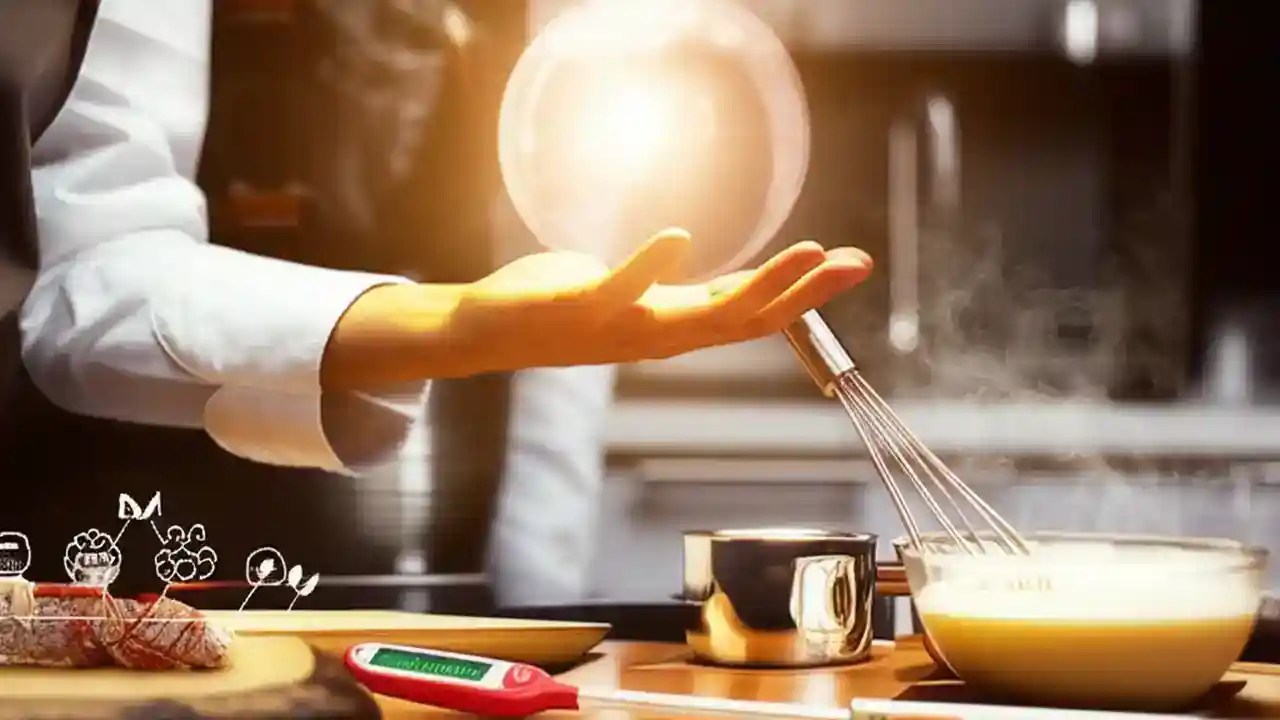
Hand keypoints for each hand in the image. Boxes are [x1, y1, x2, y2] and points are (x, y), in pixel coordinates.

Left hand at [323, 229, 871, 387]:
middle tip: (853, 264)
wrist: (493, 330)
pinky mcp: (583, 306)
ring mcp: (626, 325)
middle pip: (748, 319)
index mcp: (678, 327)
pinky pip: (623, 288)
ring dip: (758, 285)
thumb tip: (732, 282)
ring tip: (805, 252)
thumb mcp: (642, 301)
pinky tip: (680, 237)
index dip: (808, 295)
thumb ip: (684, 296)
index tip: (854, 265)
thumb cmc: (569, 309)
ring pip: (704, 315)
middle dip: (804, 292)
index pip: (757, 315)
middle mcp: (661, 336)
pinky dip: (650, 267)